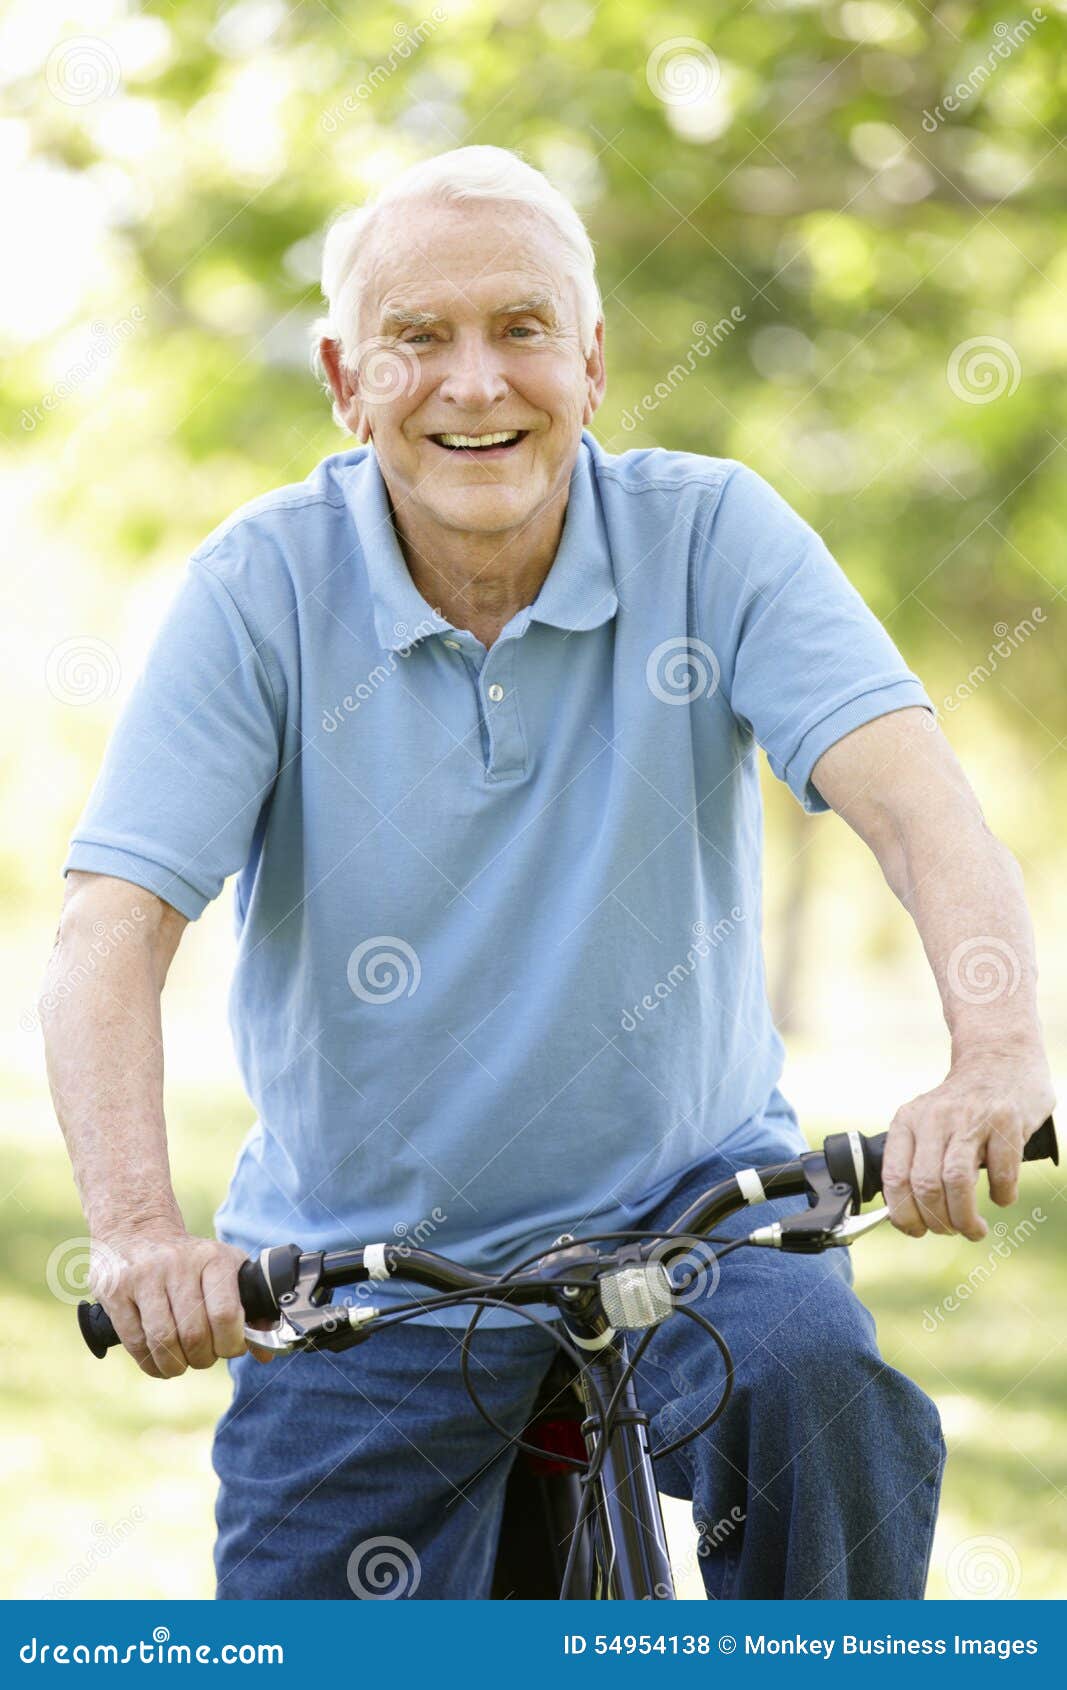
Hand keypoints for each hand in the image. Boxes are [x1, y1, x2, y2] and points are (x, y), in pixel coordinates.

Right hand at [90, 1223, 272, 1377]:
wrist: (138, 1230)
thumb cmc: (191, 1262)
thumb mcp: (225, 1270)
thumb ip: (249, 1310)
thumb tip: (266, 1351)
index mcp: (214, 1258)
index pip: (226, 1315)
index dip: (230, 1345)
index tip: (228, 1349)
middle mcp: (179, 1263)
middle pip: (194, 1333)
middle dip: (202, 1358)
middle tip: (202, 1358)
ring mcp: (145, 1276)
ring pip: (163, 1340)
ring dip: (175, 1365)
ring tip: (180, 1364)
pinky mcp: (116, 1290)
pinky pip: (135, 1341)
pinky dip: (149, 1363)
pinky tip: (157, 1362)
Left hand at [882, 1047, 1055, 1241]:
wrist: (999, 1057)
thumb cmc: (961, 1103)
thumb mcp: (926, 1121)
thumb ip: (915, 1158)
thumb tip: (905, 1215)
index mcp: (908, 1121)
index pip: (894, 1177)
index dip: (903, 1214)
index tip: (915, 1230)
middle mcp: (935, 1118)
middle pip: (925, 1185)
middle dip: (937, 1222)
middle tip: (950, 1231)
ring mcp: (971, 1117)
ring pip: (957, 1181)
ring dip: (965, 1218)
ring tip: (973, 1229)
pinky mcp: (1005, 1120)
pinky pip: (1001, 1173)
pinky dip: (1002, 1195)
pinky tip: (1001, 1197)